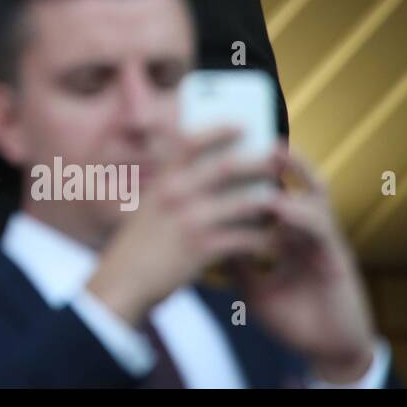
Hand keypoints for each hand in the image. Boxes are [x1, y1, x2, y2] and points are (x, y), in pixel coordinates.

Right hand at [86, 126, 280, 326]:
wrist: (123, 281)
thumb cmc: (139, 244)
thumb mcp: (149, 207)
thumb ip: (174, 188)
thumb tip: (212, 174)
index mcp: (162, 180)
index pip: (192, 142)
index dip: (219, 129)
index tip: (243, 125)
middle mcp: (176, 193)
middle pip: (227, 167)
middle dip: (257, 163)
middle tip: (278, 163)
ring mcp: (190, 220)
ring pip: (244, 202)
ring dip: (269, 203)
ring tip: (284, 203)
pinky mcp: (203, 248)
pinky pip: (245, 237)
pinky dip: (262, 239)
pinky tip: (271, 242)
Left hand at [233, 147, 377, 382]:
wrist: (327, 351)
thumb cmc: (293, 316)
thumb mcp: (252, 285)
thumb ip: (232, 257)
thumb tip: (197, 232)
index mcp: (289, 231)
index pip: (271, 188)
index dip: (252, 167)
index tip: (221, 142)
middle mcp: (309, 229)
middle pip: (294, 181)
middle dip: (274, 154)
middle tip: (245, 128)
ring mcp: (325, 241)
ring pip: (313, 194)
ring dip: (295, 173)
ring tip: (272, 152)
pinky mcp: (338, 259)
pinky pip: (321, 228)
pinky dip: (300, 214)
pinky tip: (280, 206)